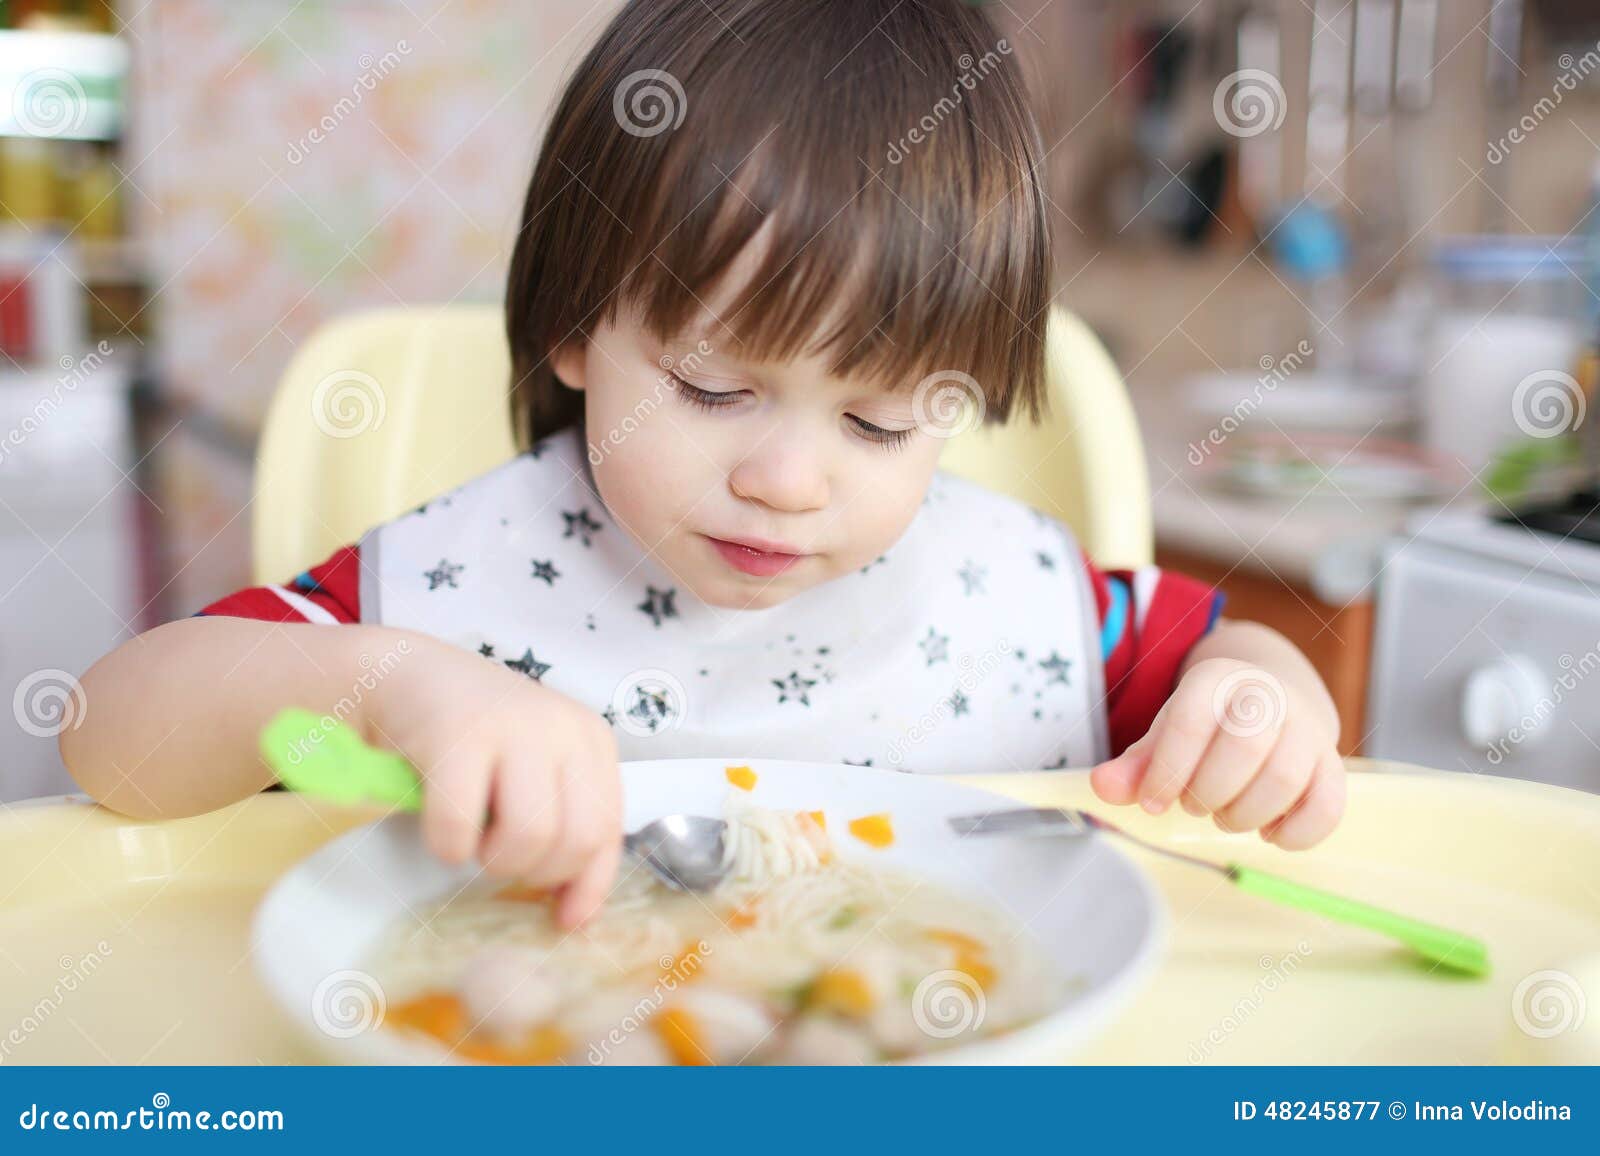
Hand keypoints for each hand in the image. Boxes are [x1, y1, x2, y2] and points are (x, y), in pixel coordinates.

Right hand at [369, 636, 621, 925]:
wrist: (405, 677)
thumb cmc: (473, 738)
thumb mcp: (534, 773)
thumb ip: (562, 826)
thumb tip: (576, 917)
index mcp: (591, 741)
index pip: (608, 829)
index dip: (589, 885)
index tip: (564, 920)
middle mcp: (564, 729)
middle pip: (576, 840)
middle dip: (535, 871)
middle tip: (498, 855)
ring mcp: (515, 728)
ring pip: (529, 837)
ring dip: (492, 859)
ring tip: (472, 836)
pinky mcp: (460, 735)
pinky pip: (460, 827)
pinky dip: (446, 846)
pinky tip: (439, 825)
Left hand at [1088, 658, 1345, 848]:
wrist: (1271, 703)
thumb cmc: (1208, 726)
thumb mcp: (1166, 734)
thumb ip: (1134, 765)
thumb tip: (1102, 787)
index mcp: (1215, 680)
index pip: (1189, 723)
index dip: (1165, 773)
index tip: (1153, 804)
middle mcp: (1268, 696)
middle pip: (1244, 748)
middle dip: (1209, 792)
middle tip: (1194, 805)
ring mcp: (1306, 729)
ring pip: (1284, 778)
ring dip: (1245, 814)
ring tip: (1226, 816)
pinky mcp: (1332, 765)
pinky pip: (1326, 806)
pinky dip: (1294, 834)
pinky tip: (1269, 834)